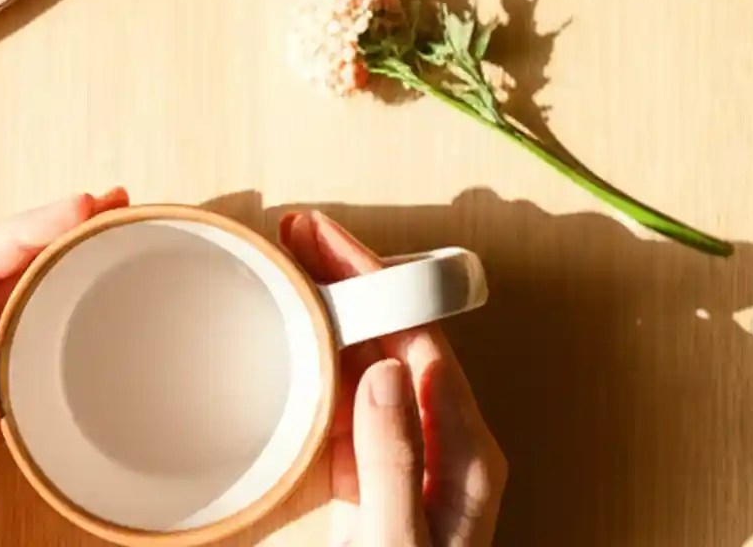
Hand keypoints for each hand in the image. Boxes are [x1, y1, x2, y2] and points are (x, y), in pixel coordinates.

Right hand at [279, 211, 506, 546]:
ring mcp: (408, 457)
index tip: (327, 243)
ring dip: (329, 315)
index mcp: (464, 452)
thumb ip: (392, 461)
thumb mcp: (399, 542)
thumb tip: (387, 370)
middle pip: (396, 337)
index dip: (373, 280)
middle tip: (296, 237)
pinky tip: (293, 345)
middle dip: (349, 281)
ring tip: (287, 273)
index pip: (420, 337)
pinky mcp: (376, 477)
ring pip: (370, 363)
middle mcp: (443, 444)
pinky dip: (318, 366)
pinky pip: (348, 405)